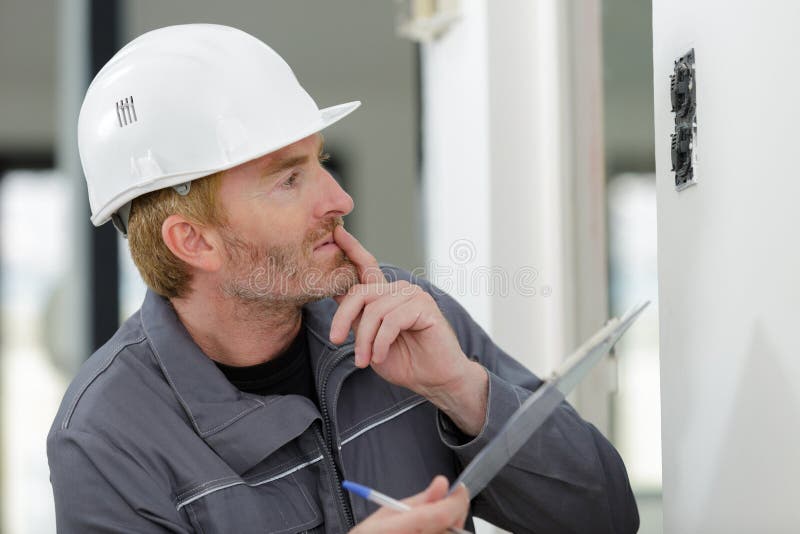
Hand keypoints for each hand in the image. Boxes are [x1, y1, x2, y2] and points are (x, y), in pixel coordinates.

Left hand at [330, 226, 487, 435]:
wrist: (435, 381)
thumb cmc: (404, 361)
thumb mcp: (370, 339)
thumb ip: (356, 316)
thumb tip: (333, 292)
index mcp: (386, 295)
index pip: (366, 266)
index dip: (352, 248)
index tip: (337, 230)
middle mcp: (400, 289)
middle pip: (361, 292)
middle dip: (343, 318)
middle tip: (337, 341)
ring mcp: (414, 295)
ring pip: (374, 311)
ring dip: (365, 340)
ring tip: (364, 360)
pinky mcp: (425, 307)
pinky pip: (392, 320)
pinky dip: (381, 342)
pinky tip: (380, 357)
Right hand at [350, 476, 468, 533]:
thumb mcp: (386, 513)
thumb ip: (419, 500)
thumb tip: (442, 483)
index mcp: (396, 531)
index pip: (440, 516)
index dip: (455, 501)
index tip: (459, 489)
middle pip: (452, 528)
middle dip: (456, 510)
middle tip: (449, 499)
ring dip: (452, 523)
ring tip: (435, 518)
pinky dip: (447, 532)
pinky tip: (435, 529)